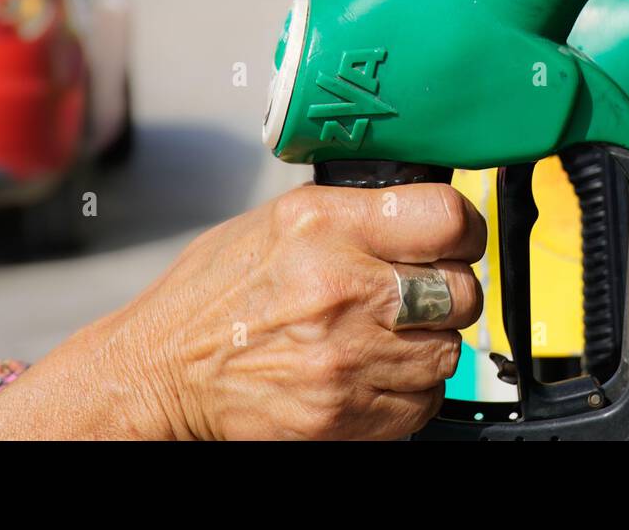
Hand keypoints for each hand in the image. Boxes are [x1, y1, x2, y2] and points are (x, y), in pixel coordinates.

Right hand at [143, 182, 486, 439]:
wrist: (162, 373)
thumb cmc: (212, 296)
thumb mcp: (276, 223)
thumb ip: (353, 215)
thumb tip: (419, 214)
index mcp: (323, 225)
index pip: (446, 217)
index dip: (465, 230)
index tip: (460, 239)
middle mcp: (340, 286)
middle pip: (460, 290)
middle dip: (450, 291)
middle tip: (421, 293)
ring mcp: (344, 356)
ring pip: (448, 352)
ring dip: (429, 344)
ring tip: (384, 335)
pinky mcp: (344, 414)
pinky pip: (422, 402)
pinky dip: (408, 389)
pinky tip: (370, 370)